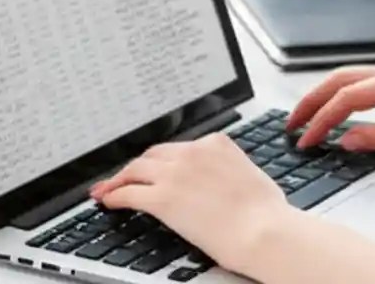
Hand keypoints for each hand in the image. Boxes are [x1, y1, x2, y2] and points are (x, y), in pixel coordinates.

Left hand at [88, 133, 291, 272]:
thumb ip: (228, 170)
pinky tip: (109, 201)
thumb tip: (222, 181)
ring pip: (136, 169)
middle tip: (125, 176)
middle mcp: (193, 152)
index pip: (180, 148)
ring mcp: (175, 174)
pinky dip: (114, 195)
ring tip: (108, 188)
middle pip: (154, 154)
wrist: (264, 231)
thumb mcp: (249, 175)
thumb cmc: (266, 212)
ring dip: (119, 179)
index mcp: (216, 144)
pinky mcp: (162, 198)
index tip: (155, 167)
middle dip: (137, 166)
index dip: (162, 160)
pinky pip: (129, 193)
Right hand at [287, 60, 374, 157]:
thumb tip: (346, 139)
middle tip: (291, 123)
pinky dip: (347, 95)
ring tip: (307, 116)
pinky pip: (370, 84)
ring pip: (355, 78)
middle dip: (313, 100)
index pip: (348, 97)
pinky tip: (342, 110)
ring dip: (328, 95)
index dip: (322, 119)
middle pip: (343, 79)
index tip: (305, 141)